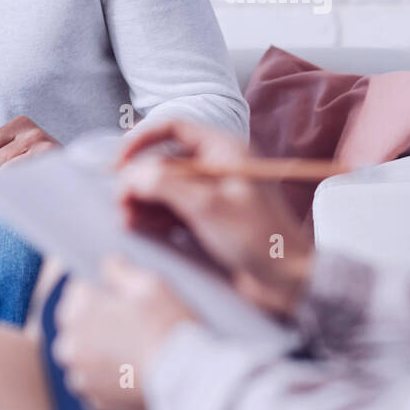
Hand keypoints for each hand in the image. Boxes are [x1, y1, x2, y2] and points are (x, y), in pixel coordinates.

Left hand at [0, 116, 61, 213]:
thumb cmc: (37, 167)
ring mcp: (46, 147)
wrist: (75, 180)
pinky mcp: (54, 165)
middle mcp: (33, 131)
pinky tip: (13, 205)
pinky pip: (24, 183)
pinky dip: (14, 195)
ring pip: (7, 174)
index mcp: (19, 124)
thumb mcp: (11, 153)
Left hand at [54, 254, 196, 409]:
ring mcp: (81, 377)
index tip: (123, 298)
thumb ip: (120, 270)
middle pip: (78, 324)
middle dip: (99, 321)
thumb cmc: (170, 329)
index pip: (78, 290)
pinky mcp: (96, 402)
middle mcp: (71, 346)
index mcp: (79, 311)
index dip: (103, 291)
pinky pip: (98, 382)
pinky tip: (136, 369)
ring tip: (137, 349)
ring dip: (103, 351)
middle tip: (134, 323)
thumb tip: (109, 264)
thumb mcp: (150, 283)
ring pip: (86, 355)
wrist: (188, 379)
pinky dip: (111, 376)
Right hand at [114, 120, 314, 317]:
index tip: (120, 163)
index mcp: (225, 150)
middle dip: (140, 179)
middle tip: (121, 202)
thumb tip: (132, 175)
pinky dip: (155, 216)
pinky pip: (174, 211)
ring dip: (143, 200)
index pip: (174, 129)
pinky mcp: (210, 220)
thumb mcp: (208, 206)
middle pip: (167, 162)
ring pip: (167, 188)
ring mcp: (213, 195)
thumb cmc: (260, 238)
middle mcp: (218, 167)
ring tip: (125, 218)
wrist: (289, 280)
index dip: (142, 140)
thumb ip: (166, 185)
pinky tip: (138, 226)